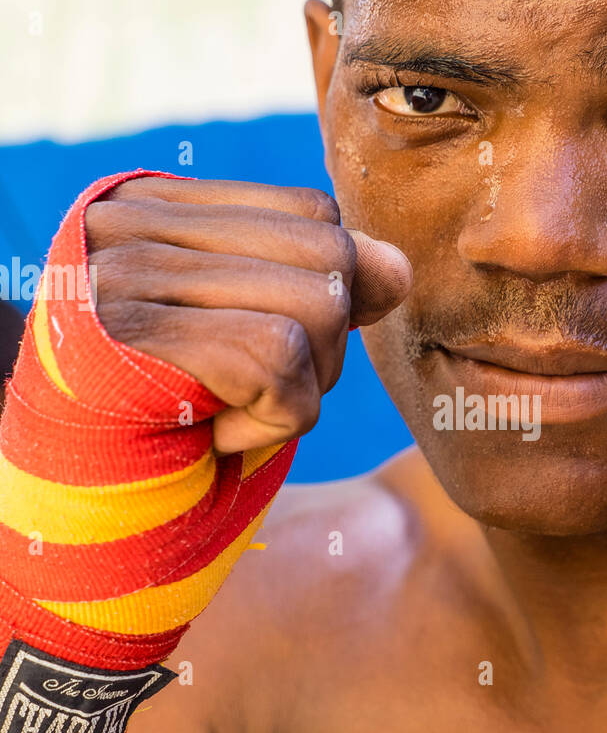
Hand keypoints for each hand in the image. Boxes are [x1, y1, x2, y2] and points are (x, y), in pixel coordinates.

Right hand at [85, 177, 411, 453]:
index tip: (251, 356)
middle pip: (330, 256)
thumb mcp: (255, 349)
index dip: (324, 300)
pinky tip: (210, 438)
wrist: (82, 523)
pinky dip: (269, 425)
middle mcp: (131, 223)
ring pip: (318, 306)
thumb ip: (317, 289)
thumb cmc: (170, 436)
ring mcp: (124, 273)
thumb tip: (397, 265)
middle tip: (247, 396)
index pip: (315, 215)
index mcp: (155, 209)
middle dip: (322, 352)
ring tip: (222, 416)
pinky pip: (281, 362)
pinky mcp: (132, 334)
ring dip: (295, 394)